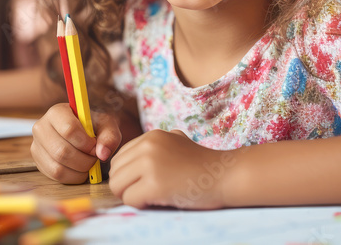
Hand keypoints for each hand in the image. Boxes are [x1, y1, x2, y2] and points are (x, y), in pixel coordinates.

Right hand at [31, 103, 121, 183]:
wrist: (85, 131)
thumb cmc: (95, 125)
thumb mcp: (107, 125)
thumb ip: (109, 136)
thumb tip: (102, 154)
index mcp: (57, 112)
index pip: (68, 130)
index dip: (86, 143)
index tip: (95, 146)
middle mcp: (41, 128)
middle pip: (61, 152)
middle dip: (84, 160)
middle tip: (94, 158)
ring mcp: (37, 146)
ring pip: (57, 167)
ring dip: (79, 171)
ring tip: (88, 163)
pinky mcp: (39, 162)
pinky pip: (55, 177)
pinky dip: (72, 177)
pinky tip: (81, 169)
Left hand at [109, 129, 230, 208]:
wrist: (226, 175)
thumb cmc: (202, 165)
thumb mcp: (176, 142)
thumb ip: (154, 147)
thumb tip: (129, 162)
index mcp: (151, 136)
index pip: (119, 158)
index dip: (129, 175)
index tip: (146, 182)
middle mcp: (148, 145)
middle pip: (115, 173)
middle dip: (127, 186)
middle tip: (148, 192)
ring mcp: (150, 164)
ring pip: (117, 186)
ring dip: (132, 196)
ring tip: (154, 196)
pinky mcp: (155, 184)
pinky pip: (130, 199)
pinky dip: (141, 205)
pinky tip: (160, 200)